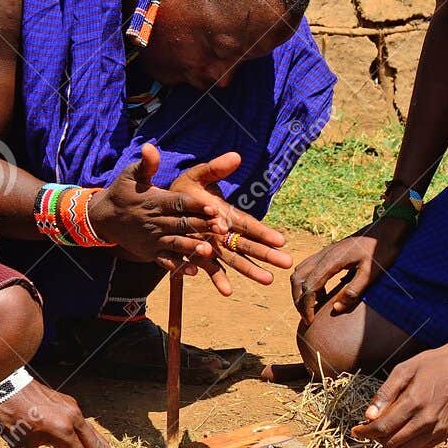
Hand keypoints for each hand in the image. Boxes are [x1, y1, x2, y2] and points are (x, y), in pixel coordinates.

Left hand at [0, 381, 138, 447]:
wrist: (7, 384)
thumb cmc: (11, 415)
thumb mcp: (17, 444)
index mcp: (62, 431)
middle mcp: (73, 418)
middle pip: (98, 444)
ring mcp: (73, 408)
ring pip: (94, 433)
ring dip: (107, 447)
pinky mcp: (69, 403)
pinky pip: (87, 424)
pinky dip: (95, 437)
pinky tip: (98, 443)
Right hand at [90, 144, 227, 270]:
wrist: (103, 217)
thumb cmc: (122, 192)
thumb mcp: (130, 174)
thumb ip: (145, 164)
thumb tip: (150, 147)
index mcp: (154, 201)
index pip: (178, 203)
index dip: (195, 204)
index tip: (212, 205)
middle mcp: (154, 221)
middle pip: (182, 224)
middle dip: (202, 226)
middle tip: (222, 228)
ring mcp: (152, 239)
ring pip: (175, 244)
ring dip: (192, 248)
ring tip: (209, 251)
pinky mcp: (151, 252)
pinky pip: (166, 261)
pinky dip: (179, 267)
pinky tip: (194, 271)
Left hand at [168, 152, 292, 295]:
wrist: (160, 207)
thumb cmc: (183, 190)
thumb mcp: (198, 176)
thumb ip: (215, 168)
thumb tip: (236, 156)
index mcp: (226, 214)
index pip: (248, 224)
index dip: (263, 232)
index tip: (281, 240)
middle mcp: (223, 233)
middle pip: (248, 245)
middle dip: (267, 254)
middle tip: (288, 263)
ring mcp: (212, 246)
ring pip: (234, 260)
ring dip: (250, 270)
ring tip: (268, 281)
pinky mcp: (198, 255)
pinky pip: (209, 269)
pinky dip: (218, 280)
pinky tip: (227, 292)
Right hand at [291, 217, 411, 322]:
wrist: (387, 229)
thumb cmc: (381, 251)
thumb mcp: (371, 274)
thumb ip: (353, 291)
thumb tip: (335, 308)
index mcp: (332, 260)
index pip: (310, 285)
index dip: (307, 305)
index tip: (311, 320)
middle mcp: (323, 254)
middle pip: (298, 278)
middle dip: (298, 300)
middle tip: (307, 317)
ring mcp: (324, 252)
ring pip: (299, 272)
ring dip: (300, 291)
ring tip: (311, 307)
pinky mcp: (327, 252)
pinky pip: (307, 268)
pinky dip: (306, 283)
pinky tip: (320, 294)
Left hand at [350, 342, 447, 447]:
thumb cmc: (431, 365)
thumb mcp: (404, 370)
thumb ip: (385, 393)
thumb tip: (369, 416)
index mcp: (414, 402)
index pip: (383, 428)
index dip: (366, 432)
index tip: (356, 430)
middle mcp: (427, 420)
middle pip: (393, 442)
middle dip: (377, 437)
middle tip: (372, 427)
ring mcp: (439, 429)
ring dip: (392, 443)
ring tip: (387, 429)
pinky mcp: (447, 433)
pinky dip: (408, 444)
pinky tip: (404, 430)